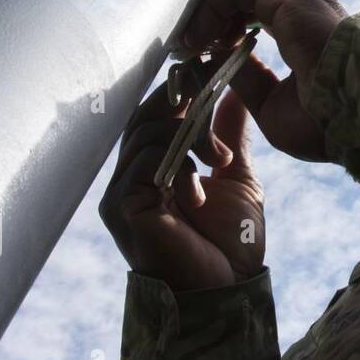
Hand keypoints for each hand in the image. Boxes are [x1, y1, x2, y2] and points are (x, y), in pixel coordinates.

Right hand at [99, 84, 264, 291]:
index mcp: (158, 166)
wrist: (226, 292)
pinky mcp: (121, 207)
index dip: (187, 87)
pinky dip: (177, 163)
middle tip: (219, 87)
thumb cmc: (232, 243)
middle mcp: (134, 175)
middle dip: (187, 97)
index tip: (220, 66)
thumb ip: (230, 136)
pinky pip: (143, 162)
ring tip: (221, 161)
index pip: (161, 112)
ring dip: (190, 136)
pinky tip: (201, 187)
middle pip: (148, 114)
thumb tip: (234, 92)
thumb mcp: (238, 177)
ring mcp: (123, 190)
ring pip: (147, 132)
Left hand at [181, 0, 348, 161]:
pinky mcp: (288, 0)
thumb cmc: (327, 123)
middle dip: (218, 5)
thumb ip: (248, 78)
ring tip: (193, 39)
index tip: (203, 49)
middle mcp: (308, 4)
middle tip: (194, 40)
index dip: (228, 20)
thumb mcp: (272, 104)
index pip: (260, 2)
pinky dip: (212, 7)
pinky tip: (201, 38)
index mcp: (310, 26)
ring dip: (212, 5)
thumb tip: (218, 59)